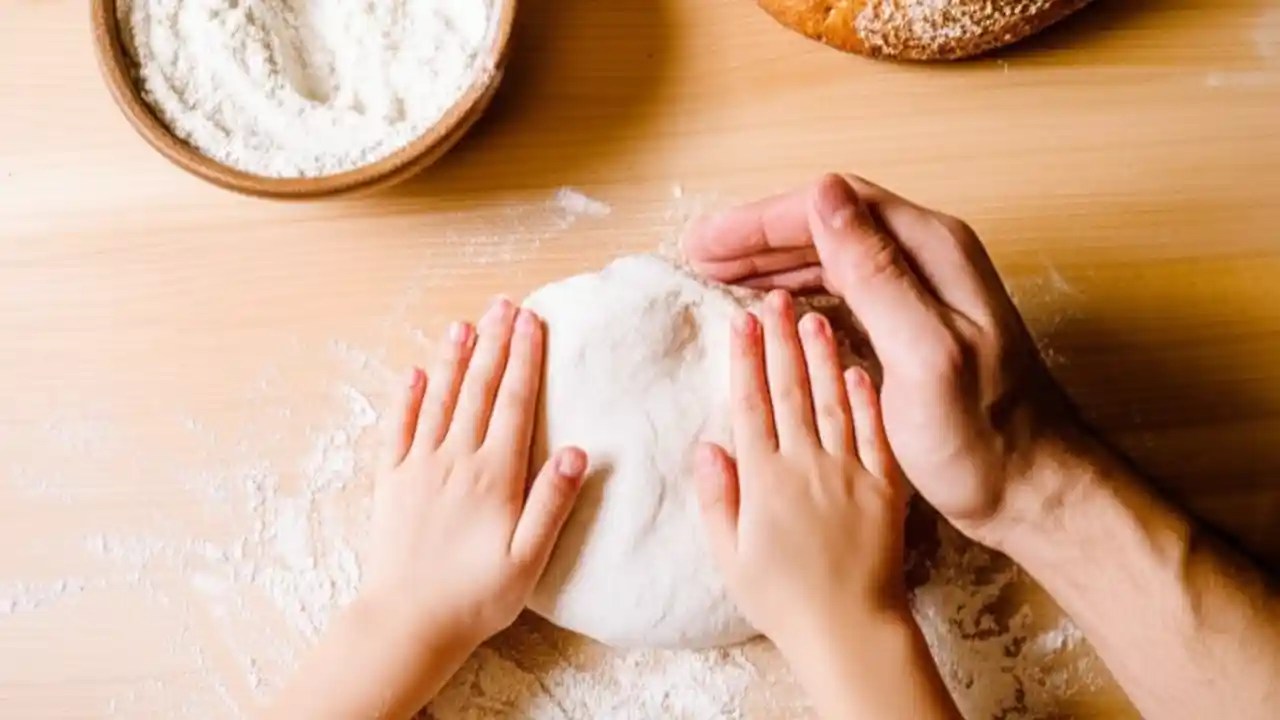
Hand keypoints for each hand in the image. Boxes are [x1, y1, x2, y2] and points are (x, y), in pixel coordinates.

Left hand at [363, 297, 587, 651]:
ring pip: (438, 399)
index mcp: (494, 476)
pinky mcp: (390, 483)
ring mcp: (418, 468)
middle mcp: (454, 461)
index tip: (532, 321)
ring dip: (452, 358)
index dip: (525, 358)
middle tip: (504, 305)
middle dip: (493, 343)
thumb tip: (576, 450)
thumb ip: (551, 503)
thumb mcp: (528, 559)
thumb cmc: (476, 598)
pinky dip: (406, 397)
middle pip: (477, 389)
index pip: (513, 402)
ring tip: (464, 323)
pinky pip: (397, 429)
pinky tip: (412, 373)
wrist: (406, 623)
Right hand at [685, 174, 1079, 547]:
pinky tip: (770, 306)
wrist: (1029, 488)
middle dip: (758, 237)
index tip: (708, 243)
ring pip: (831, 255)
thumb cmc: (981, 434)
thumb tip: (822, 196)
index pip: (833, 205)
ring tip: (718, 276)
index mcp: (932, 250)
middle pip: (828, 223)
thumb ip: (875, 273)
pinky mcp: (912, 325)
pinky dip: (797, 290)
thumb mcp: (924, 353)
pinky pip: (842, 288)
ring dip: (772, 262)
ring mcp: (921, 291)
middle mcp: (928, 258)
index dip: (762, 220)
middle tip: (697, 255)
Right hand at [694, 290, 909, 654]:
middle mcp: (807, 466)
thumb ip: (718, 497)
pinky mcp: (885, 487)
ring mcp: (850, 472)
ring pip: (834, 401)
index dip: (745, 358)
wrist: (850, 631)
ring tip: (814, 313)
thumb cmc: (783, 600)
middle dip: (781, 339)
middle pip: (791, 390)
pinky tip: (861, 367)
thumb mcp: (730, 556)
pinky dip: (868, 398)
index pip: (751, 404)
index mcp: (765, 480)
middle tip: (775, 298)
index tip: (741, 319)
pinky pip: (875, 433)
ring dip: (823, 354)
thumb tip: (707, 445)